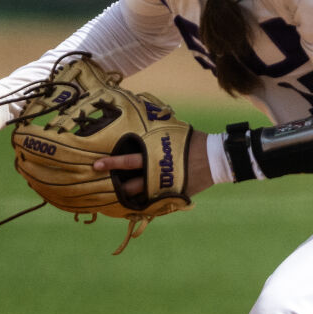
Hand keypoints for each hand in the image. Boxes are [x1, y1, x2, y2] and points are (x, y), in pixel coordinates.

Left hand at [92, 130, 212, 201]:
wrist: (216, 158)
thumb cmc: (193, 140)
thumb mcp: (171, 129)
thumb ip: (155, 128)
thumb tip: (141, 108)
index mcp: (154, 154)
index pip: (128, 161)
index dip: (111, 163)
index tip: (96, 165)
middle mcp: (157, 172)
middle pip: (130, 183)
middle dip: (114, 186)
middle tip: (100, 188)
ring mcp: (165, 186)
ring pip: (141, 195)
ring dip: (128, 196)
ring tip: (116, 197)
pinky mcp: (174, 194)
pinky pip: (155, 201)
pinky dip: (145, 203)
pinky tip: (136, 204)